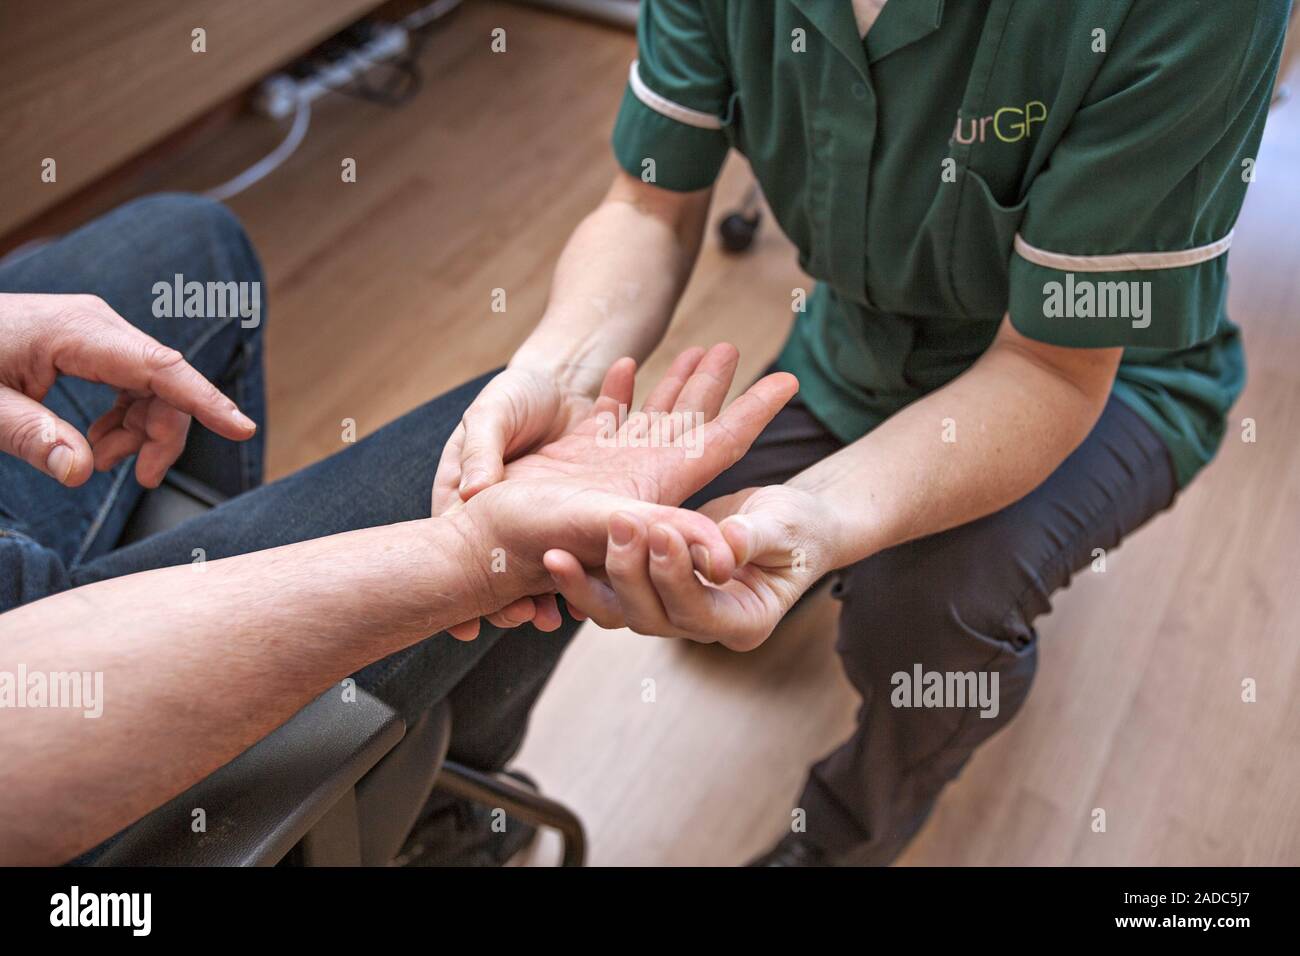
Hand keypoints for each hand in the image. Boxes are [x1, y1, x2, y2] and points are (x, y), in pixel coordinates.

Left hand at [0, 293, 255, 486]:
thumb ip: (28, 436)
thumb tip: (81, 472)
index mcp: (77, 332)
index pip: (159, 369)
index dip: (204, 401)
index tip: (242, 428)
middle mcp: (98, 326)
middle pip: (164, 384)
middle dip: (159, 435)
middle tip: (133, 478)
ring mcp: (96, 334)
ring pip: (153, 388)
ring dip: (139, 432)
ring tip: (98, 460)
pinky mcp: (89, 345)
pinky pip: (131, 385)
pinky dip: (124, 420)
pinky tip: (96, 443)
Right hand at [451, 346, 799, 638]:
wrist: (474, 546)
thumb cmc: (528, 538)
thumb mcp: (599, 525)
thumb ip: (658, 529)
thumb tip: (724, 555)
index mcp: (656, 484)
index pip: (723, 441)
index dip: (756, 410)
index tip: (790, 379)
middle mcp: (641, 474)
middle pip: (694, 420)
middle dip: (716, 383)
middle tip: (736, 344)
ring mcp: (608, 462)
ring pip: (655, 413)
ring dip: (675, 380)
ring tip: (698, 346)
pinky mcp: (574, 455)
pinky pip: (608, 415)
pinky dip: (620, 388)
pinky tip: (626, 361)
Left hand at [543, 484, 838, 651]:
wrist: (788, 525)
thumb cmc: (798, 526)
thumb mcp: (787, 526)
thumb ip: (756, 536)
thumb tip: (728, 545)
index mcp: (746, 622)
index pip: (699, 611)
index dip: (677, 576)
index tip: (661, 529)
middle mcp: (706, 628)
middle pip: (653, 618)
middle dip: (630, 573)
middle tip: (618, 521)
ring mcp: (675, 615)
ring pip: (622, 613)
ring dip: (593, 582)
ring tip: (562, 551)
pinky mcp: (652, 594)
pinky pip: (611, 595)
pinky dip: (584, 578)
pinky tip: (556, 554)